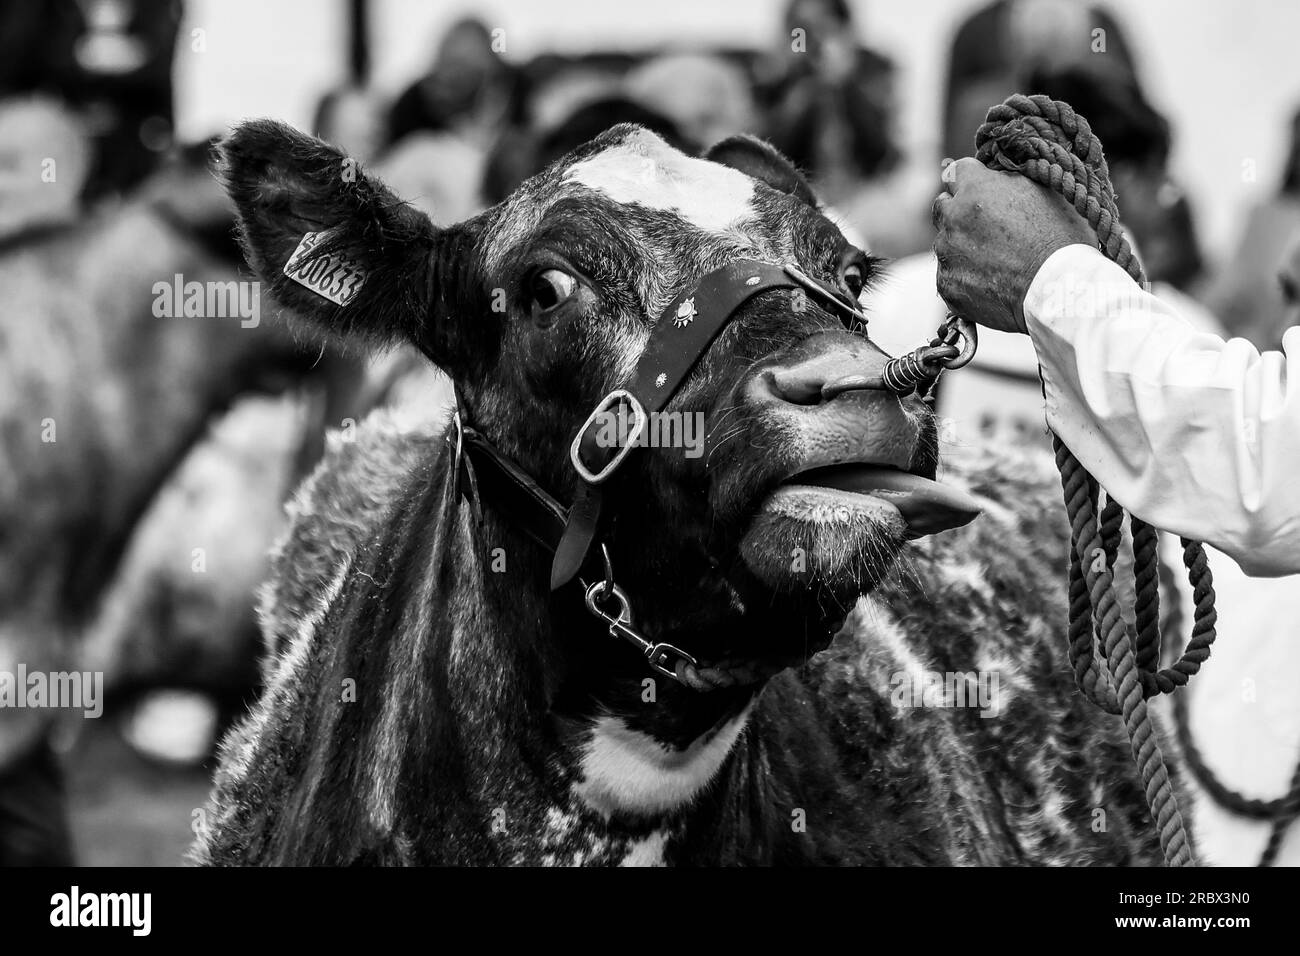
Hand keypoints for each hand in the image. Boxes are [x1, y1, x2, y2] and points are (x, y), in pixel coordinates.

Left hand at [932, 158, 1097, 332]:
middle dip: (958, 211)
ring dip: (961, 247)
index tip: (980, 190)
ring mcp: (947, 253)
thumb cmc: (1061, 237)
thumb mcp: (1042, 190)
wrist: (1057, 289)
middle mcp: (953, 218)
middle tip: (986, 226)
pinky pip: (949, 276)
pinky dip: (963, 278)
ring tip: (995, 260)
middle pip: (942, 206)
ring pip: (945, 243)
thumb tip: (997, 174)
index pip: (956, 171)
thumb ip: (1009, 179)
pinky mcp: (947, 285)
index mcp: (975, 188)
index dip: (971, 180)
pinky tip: (991, 282)